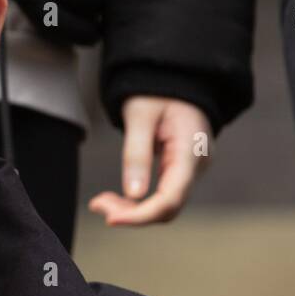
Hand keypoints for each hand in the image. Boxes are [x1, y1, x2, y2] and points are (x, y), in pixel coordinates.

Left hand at [88, 96, 211, 225]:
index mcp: (191, 150)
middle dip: (133, 214)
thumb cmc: (157, 91)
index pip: (171, 198)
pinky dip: (139, 201)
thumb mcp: (140, 115)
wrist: (175, 76)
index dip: (141, 215)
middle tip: (97, 205)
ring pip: (165, 205)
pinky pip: (163, 195)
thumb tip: (133, 195)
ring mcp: (191, 169)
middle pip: (168, 208)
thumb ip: (137, 153)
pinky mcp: (181, 170)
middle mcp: (197, 165)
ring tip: (101, 202)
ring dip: (133, 210)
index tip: (111, 219)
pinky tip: (116, 199)